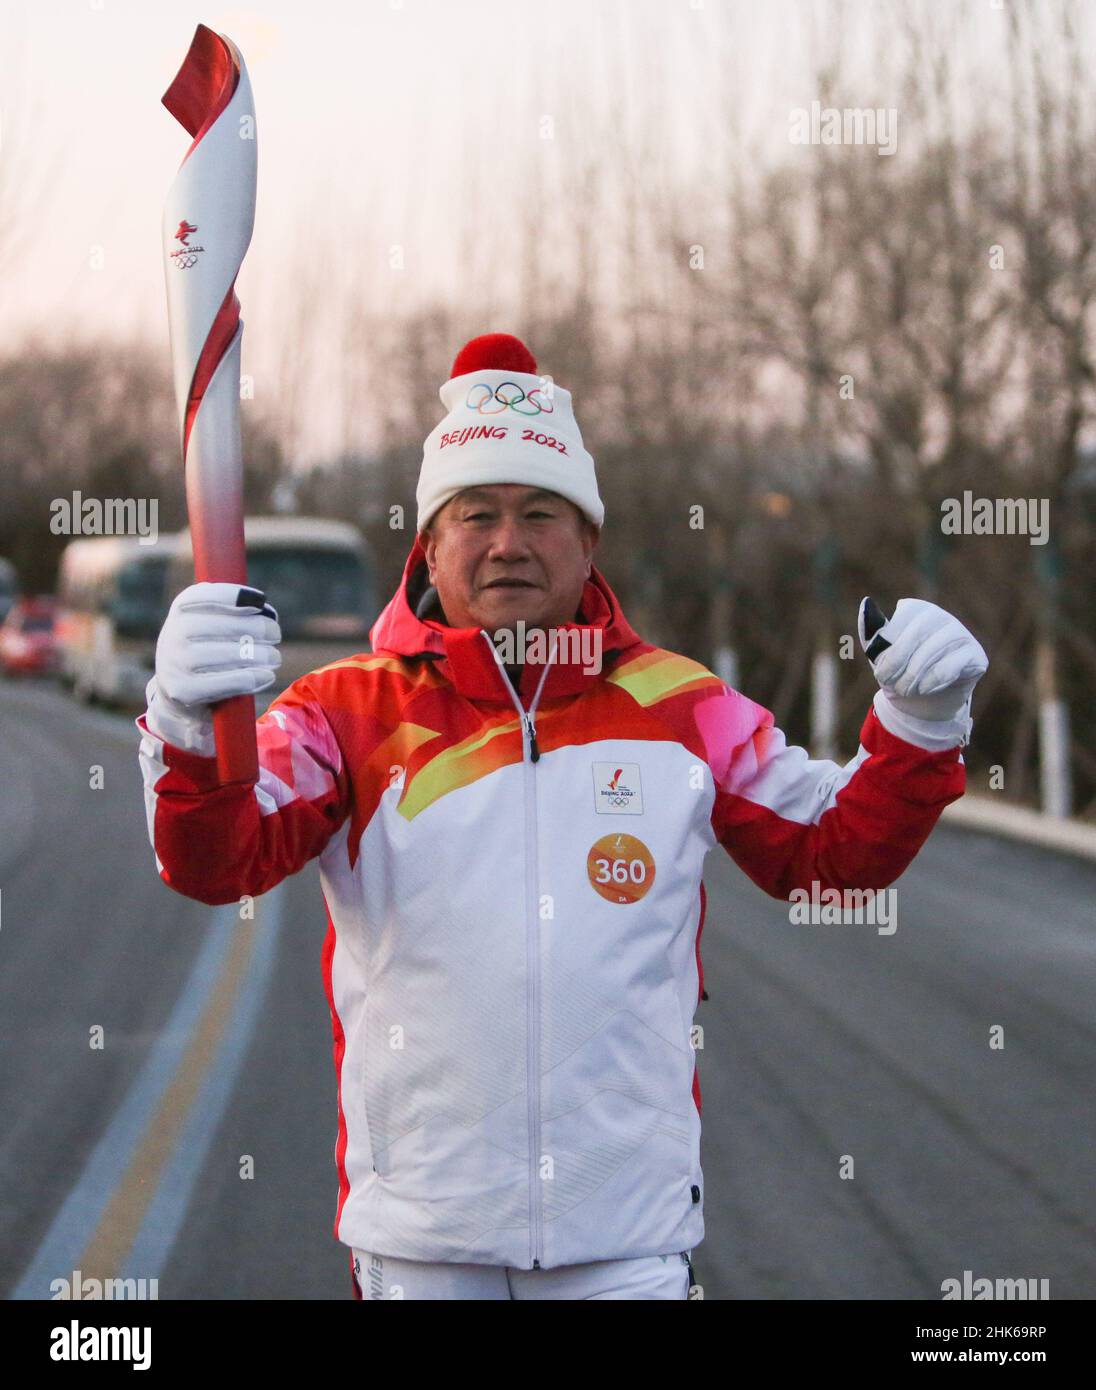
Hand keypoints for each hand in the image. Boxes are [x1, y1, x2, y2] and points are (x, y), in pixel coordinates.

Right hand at [155, 581, 281, 708]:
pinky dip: (252, 678)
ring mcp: (176, 663)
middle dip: (257, 628)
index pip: (203, 596)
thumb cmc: (205, 649)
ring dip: (260, 655)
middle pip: (222, 625)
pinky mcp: (184, 690)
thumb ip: (234, 611)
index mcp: (181, 609)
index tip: (261, 600)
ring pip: (228, 655)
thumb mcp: (210, 622)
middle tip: (275, 634)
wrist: (177, 692)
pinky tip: (267, 675)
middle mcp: (173, 633)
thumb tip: (266, 613)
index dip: (234, 595)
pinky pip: (227, 682)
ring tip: (274, 657)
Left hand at [858, 597, 987, 749]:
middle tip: (887, 683)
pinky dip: (932, 681)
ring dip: (913, 675)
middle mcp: (942, 617)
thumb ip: (872, 631)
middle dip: (898, 662)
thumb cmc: (900, 672)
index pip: (903, 619)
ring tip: (904, 689)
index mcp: (917, 610)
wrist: (924, 703)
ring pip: (934, 651)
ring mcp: (962, 635)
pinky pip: (953, 665)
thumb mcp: (879, 654)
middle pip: (917, 634)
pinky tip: (923, 690)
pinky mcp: (976, 655)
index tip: (879, 671)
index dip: (889, 647)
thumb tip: (867, 603)